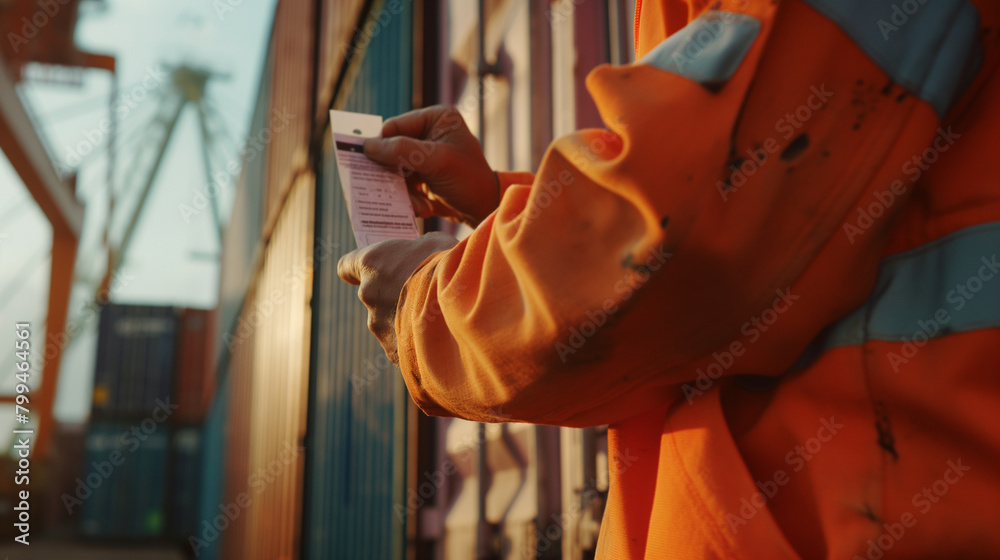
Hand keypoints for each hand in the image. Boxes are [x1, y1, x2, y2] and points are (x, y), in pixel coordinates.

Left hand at [337, 232, 458, 361]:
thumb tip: (420, 255)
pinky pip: (399, 345)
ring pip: (386, 321)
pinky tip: (434, 336)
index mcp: (372, 262)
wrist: (465, 300)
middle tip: (420, 292)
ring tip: (433, 316)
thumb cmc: (451, 263)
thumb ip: (416, 249)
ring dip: (403, 319)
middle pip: (371, 295)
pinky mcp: (393, 348)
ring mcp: (378, 324)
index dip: (358, 269)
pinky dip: (413, 342)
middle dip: (391, 295)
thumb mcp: (434, 243)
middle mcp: (368, 293)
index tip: (373, 272)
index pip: (346, 266)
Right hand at [364, 105, 497, 226]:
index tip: (374, 166)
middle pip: (392, 149)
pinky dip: (410, 198)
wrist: (485, 210)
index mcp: (436, 118)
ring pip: (395, 170)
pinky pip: (402, 184)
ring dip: (404, 191)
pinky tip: (424, 207)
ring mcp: (425, 154)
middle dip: (395, 174)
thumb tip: (367, 146)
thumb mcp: (437, 162)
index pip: (395, 127)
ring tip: (420, 205)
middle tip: (396, 190)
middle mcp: (429, 132)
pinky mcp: (423, 174)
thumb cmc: (469, 180)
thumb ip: (402, 150)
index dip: (382, 146)